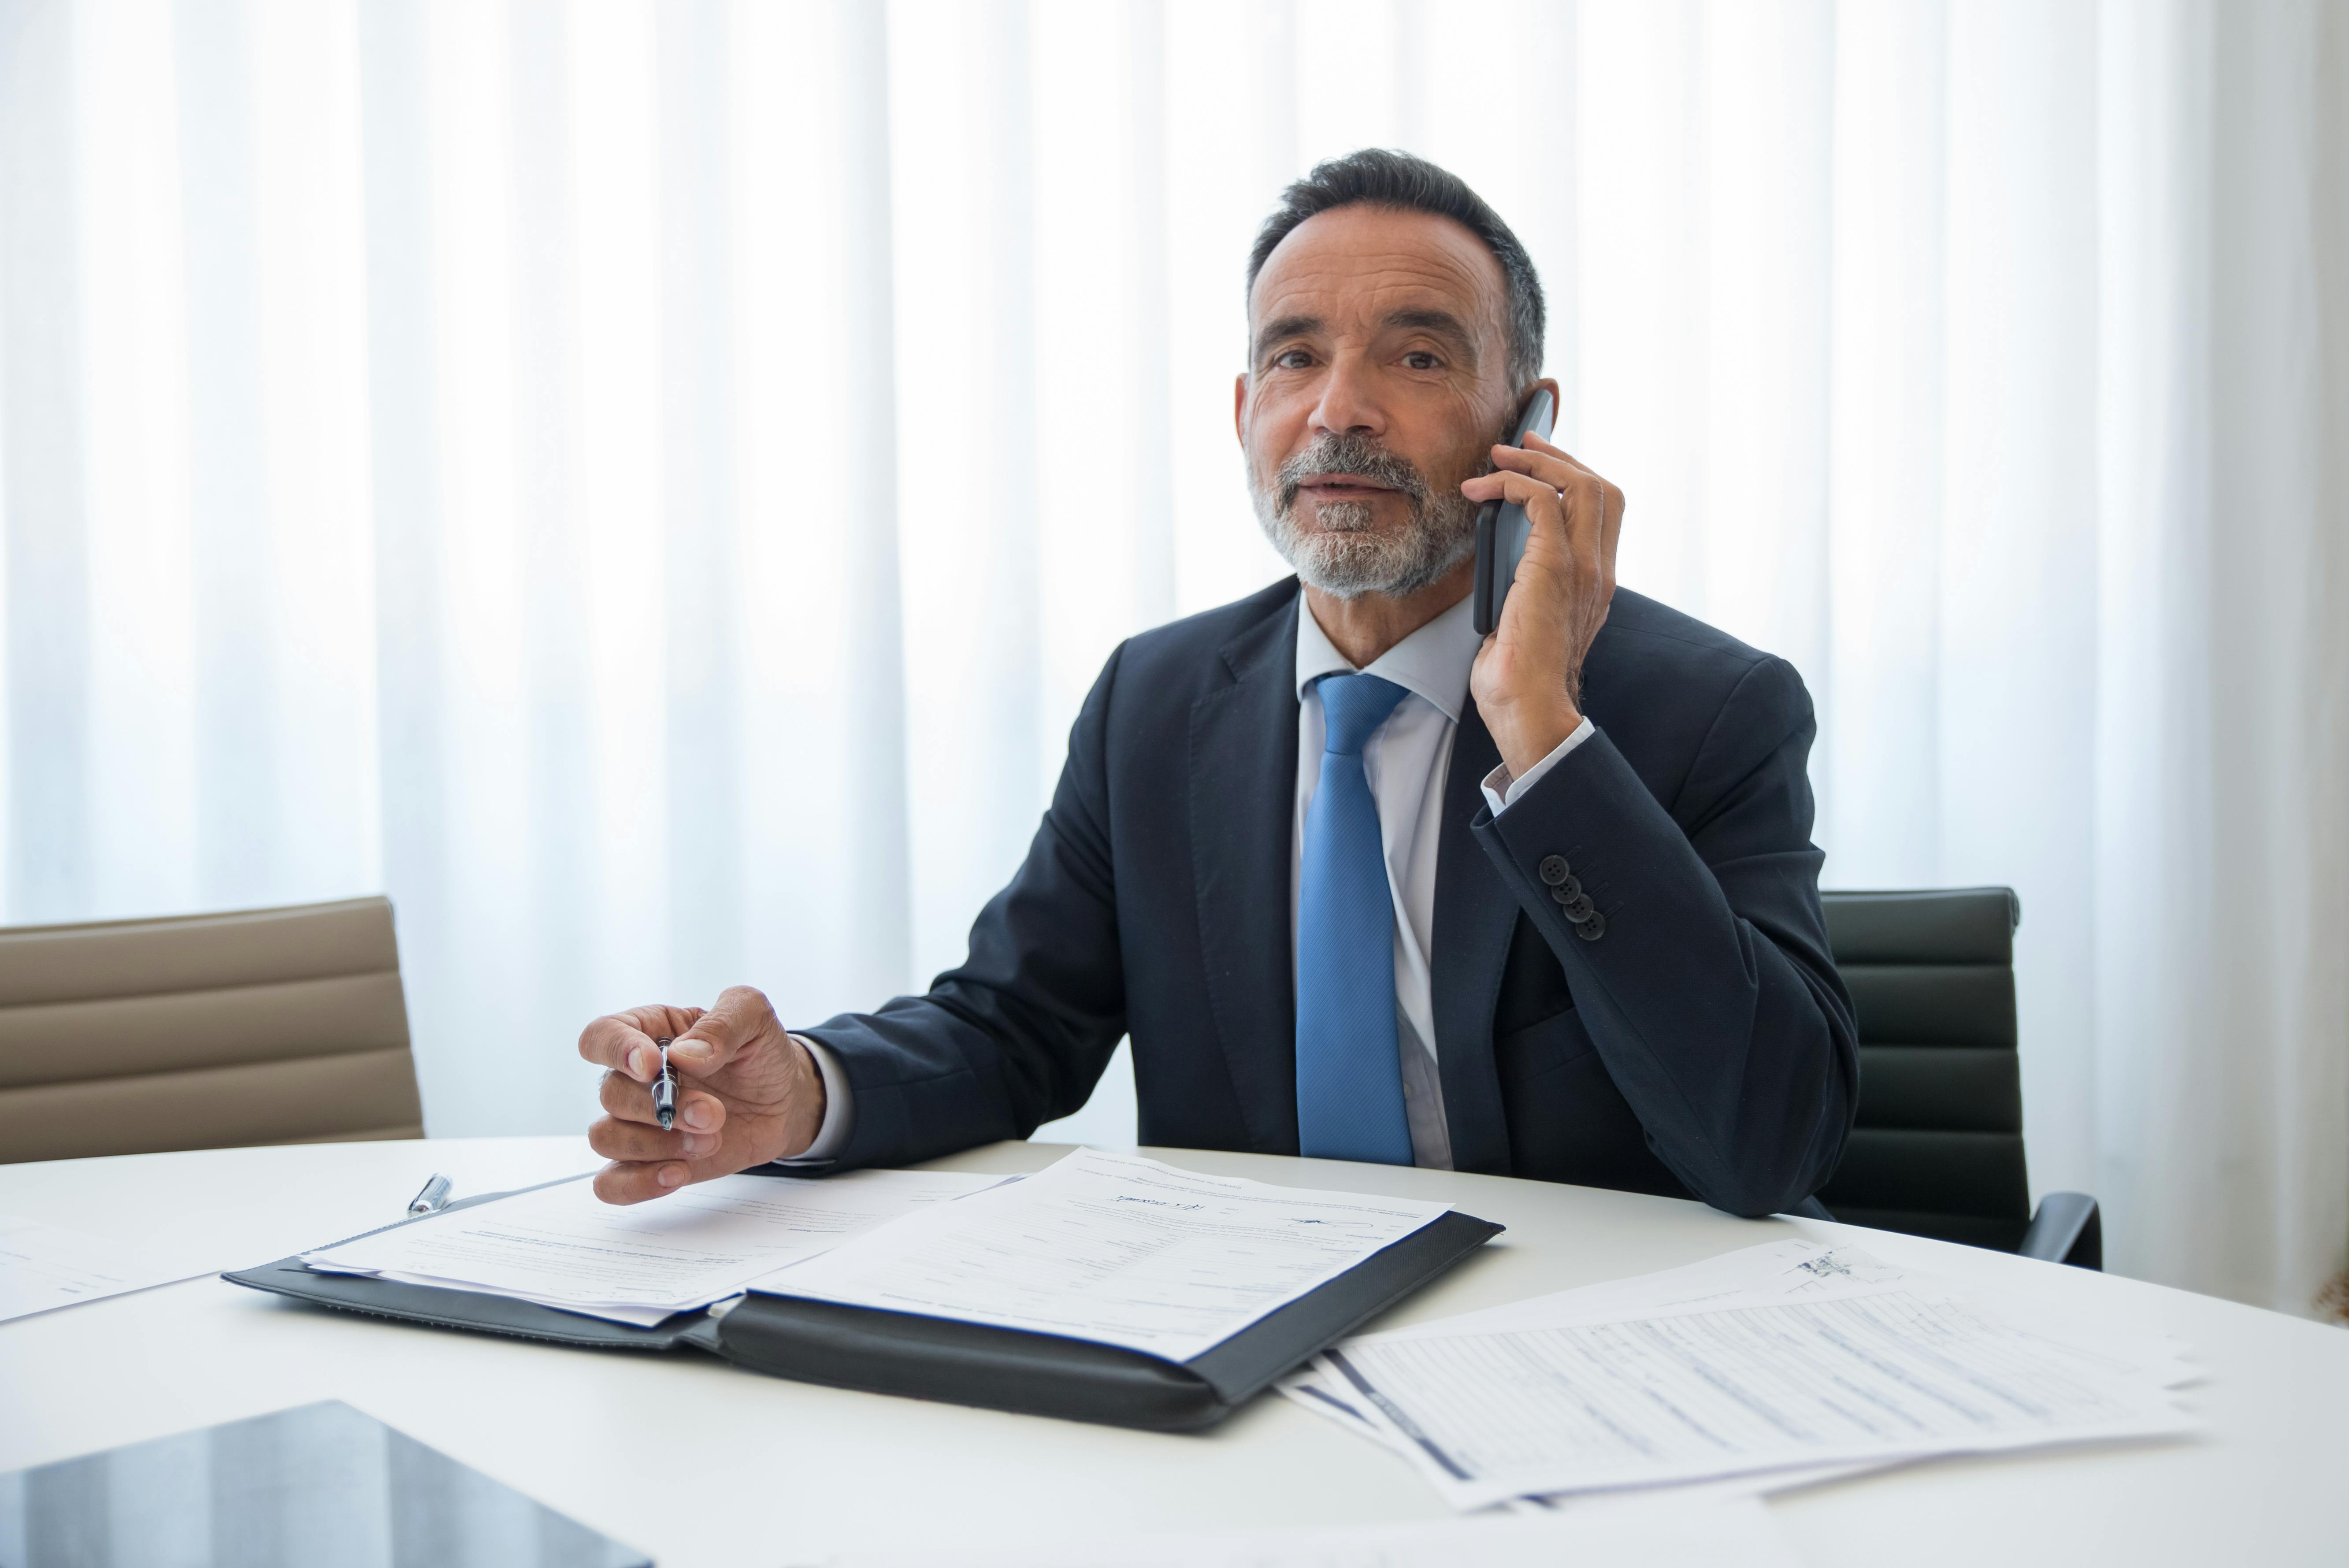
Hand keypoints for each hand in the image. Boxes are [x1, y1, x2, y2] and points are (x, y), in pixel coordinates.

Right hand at [576, 986, 825, 1204]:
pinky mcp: (648, 1162)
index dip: (616, 1051)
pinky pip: (610, 1182)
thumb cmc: (760, 1053)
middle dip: (663, 1108)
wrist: (784, 1102)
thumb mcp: (754, 1016)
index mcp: (648, 1031)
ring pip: (605, 1138)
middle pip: (610, 1093)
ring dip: (657, 1145)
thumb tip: (683, 1054)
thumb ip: (723, 1023)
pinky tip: (678, 1173)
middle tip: (713, 1114)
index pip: (601, 1036)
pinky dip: (637, 1183)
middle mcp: (633, 1078)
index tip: (652, 1068)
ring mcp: (637, 1123)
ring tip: (710, 1141)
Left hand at [1463, 431, 1623, 778]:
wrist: (1527, 706)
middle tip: (1520, 444)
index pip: (1605, 511)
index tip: (1538, 464)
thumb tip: (1502, 559)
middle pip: (1601, 487)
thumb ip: (1527, 586)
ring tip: (1498, 458)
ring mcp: (1584, 567)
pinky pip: (1543, 500)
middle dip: (1559, 457)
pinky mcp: (1556, 566)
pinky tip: (1483, 489)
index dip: (1575, 477)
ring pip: (1580, 484)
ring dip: (1536, 462)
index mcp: (1597, 581)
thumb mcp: (1526, 618)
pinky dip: (1513, 484)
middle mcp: (1599, 570)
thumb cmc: (1519, 675)